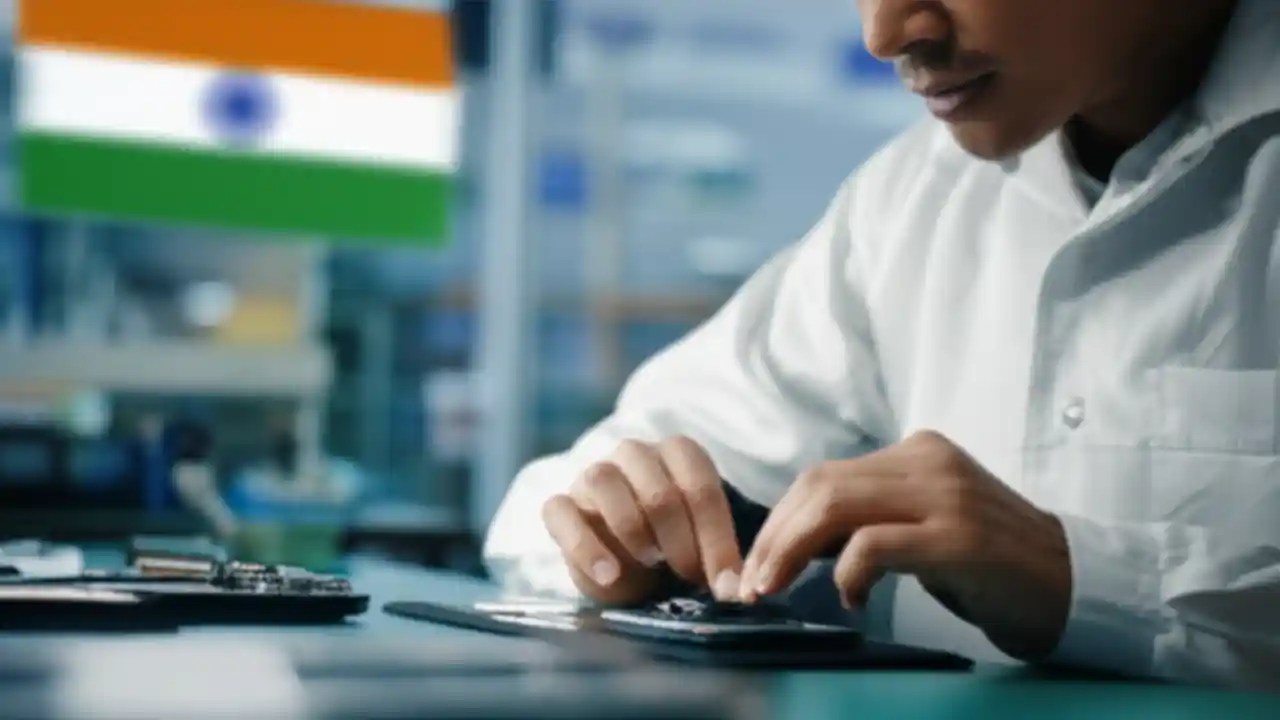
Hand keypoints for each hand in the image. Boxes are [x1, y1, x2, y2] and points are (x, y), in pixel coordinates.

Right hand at [542, 437, 743, 605]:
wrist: (621, 562)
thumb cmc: (669, 545)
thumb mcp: (699, 547)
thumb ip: (716, 561)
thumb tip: (735, 589)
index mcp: (677, 453)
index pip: (701, 488)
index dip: (716, 540)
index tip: (725, 584)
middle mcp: (634, 454)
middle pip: (659, 492)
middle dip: (681, 543)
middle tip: (689, 577)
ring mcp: (593, 475)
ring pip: (605, 483)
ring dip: (634, 531)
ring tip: (650, 564)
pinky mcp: (560, 505)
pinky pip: (562, 513)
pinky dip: (585, 546)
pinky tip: (609, 575)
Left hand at [739, 431, 1071, 659]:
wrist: (1073, 586)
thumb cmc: (990, 565)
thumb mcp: (925, 524)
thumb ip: (871, 517)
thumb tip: (797, 540)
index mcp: (918, 452)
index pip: (823, 476)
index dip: (779, 520)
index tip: (757, 562)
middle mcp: (929, 462)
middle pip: (820, 486)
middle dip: (774, 537)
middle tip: (753, 583)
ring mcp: (946, 496)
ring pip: (836, 507)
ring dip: (792, 552)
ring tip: (777, 588)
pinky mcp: (958, 538)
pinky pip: (874, 544)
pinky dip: (846, 573)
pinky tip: (852, 598)